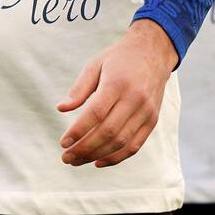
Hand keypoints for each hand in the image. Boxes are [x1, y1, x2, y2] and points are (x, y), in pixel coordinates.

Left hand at [56, 19, 177, 167]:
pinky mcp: (152, 120)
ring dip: (97, 155)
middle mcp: (135, 98)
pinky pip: (135, 146)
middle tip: (66, 157)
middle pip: (108, 131)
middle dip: (85, 148)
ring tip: (77, 161)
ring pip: (121, 142)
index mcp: (118, 83)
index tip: (63, 142)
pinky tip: (98, 162)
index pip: (96, 113)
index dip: (79, 130)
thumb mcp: (95, 65)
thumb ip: (79, 89)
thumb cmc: (119, 59)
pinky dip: (116, 158)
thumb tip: (61, 109)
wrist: (153, 52)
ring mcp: (146, 111)